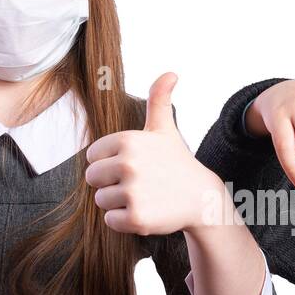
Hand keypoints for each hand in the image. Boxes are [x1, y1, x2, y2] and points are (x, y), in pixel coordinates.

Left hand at [86, 73, 220, 235]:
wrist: (201, 198)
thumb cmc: (176, 162)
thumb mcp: (165, 129)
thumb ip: (159, 99)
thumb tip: (171, 72)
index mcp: (127, 140)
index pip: (92, 157)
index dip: (110, 163)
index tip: (134, 166)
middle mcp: (128, 164)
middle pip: (93, 178)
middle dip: (111, 183)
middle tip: (138, 184)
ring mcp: (132, 192)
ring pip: (101, 200)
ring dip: (118, 203)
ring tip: (144, 197)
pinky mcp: (136, 218)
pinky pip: (110, 221)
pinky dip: (124, 221)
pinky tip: (146, 212)